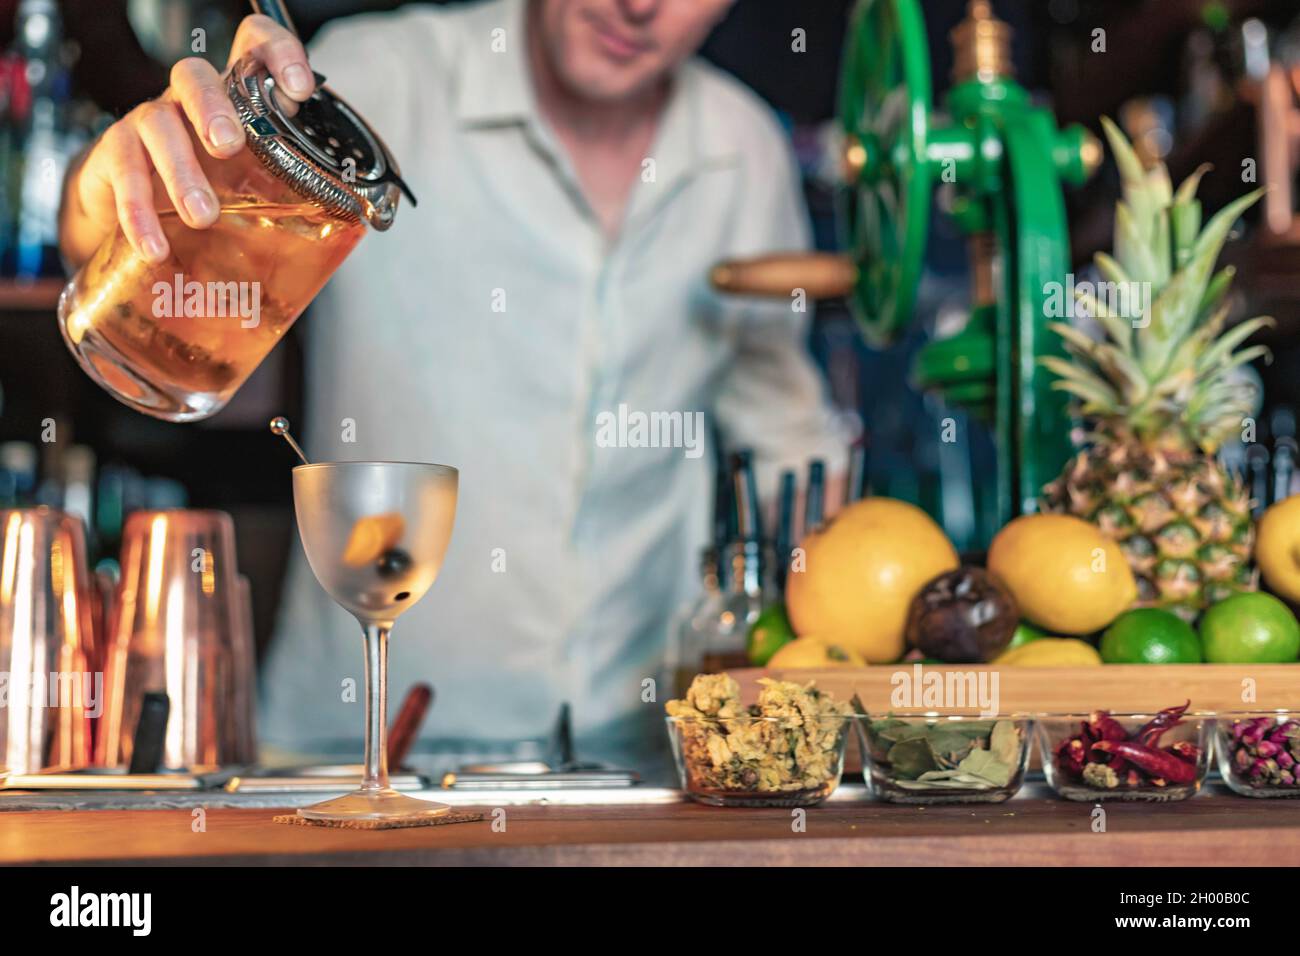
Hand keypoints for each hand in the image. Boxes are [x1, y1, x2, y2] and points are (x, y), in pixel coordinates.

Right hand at [60, 14, 314, 266]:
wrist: (137, 218)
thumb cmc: (209, 191)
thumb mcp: (254, 186)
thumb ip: (290, 190)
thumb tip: (352, 221)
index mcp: (233, 101)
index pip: (251, 47)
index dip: (277, 53)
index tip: (300, 88)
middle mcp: (187, 102)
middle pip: (194, 76)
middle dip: (212, 107)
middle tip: (230, 146)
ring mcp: (147, 123)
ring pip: (158, 126)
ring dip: (181, 173)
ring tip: (203, 216)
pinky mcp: (113, 155)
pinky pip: (123, 174)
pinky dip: (139, 214)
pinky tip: (156, 247)